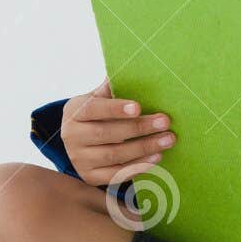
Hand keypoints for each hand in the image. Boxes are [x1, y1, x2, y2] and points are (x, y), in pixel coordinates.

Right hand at [61, 77, 176, 187]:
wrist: (78, 143)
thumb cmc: (95, 115)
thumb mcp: (97, 99)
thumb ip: (110, 88)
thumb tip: (131, 64)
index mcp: (74, 112)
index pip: (94, 109)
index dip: (115, 108)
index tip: (138, 107)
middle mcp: (72, 137)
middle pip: (107, 134)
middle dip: (139, 128)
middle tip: (165, 122)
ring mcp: (80, 159)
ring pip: (114, 155)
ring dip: (144, 148)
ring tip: (168, 140)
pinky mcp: (89, 177)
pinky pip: (116, 174)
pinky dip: (138, 166)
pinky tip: (156, 157)